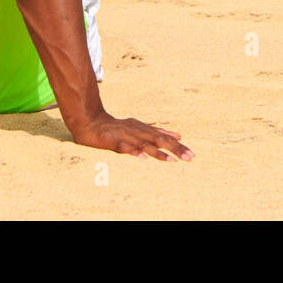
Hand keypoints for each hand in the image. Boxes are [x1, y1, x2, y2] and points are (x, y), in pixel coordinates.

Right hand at [71, 112, 192, 161]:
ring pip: (143, 144)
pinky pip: (123, 147)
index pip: (163, 137)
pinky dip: (133, 152)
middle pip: (158, 140)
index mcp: (143, 128)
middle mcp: (136, 130)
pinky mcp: (111, 140)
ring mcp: (124, 135)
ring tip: (171, 161)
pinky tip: (142, 158)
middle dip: (174, 148)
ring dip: (158, 153)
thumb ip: (157, 132)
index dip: (177, 145)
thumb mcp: (139, 128)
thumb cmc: (117, 127)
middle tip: (189, 157)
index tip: (192, 154)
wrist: (90, 121)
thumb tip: (178, 135)